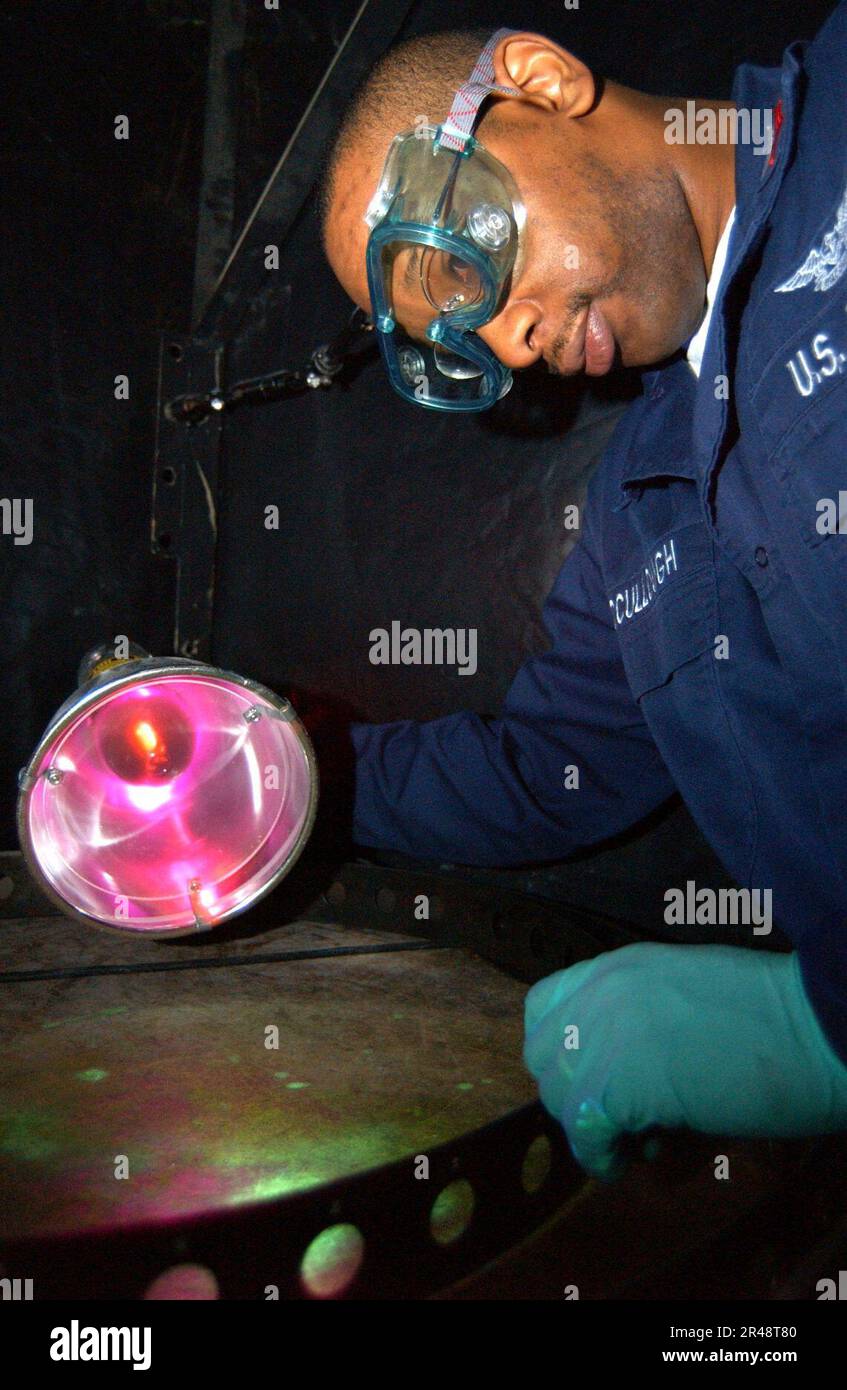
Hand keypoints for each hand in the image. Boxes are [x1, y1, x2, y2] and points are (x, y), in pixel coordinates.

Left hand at [524, 942, 846, 1179]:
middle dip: (575, 1092)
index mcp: (617, 967)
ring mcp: (602, 1035)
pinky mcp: (616, 1085)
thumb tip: (618, 1074)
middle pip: (542, 1056)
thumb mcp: (686, 996)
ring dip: (594, 1127)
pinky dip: (606, 1156)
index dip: (561, 1048)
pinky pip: (584, 1135)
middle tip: (623, 1114)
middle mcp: (598, 994)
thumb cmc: (772, 1016)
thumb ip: (638, 1019)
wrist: (814, 1030)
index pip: (544, 1006)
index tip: (594, 1075)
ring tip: (645, 1136)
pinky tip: (642, 1155)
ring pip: (559, 1098)